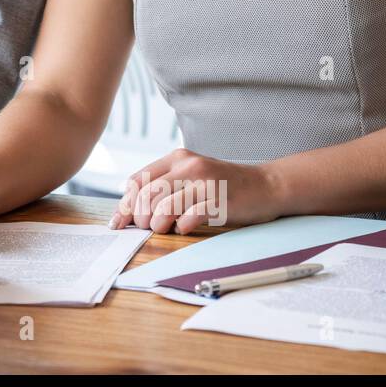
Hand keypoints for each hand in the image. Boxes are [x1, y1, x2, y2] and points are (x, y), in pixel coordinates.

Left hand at [108, 147, 284, 234]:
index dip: (125, 204)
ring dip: (158, 223)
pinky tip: (184, 227)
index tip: (118, 224)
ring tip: (164, 228)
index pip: (137, 180)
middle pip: (147, 194)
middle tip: (147, 228)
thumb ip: (166, 185)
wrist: (267, 185)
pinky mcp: (219, 199)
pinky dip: (181, 226)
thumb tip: (133, 210)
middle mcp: (188, 165)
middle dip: (140, 216)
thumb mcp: (191, 177)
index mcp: (177, 157)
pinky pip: (190, 216)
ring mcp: (204, 182)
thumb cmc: (224, 186)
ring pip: (164, 205)